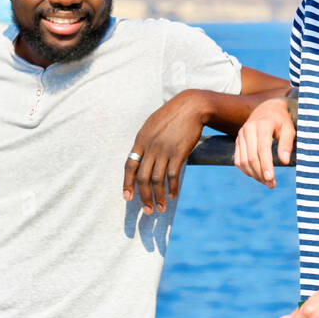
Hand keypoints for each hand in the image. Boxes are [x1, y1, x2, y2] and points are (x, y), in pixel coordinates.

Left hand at [123, 90, 206, 213]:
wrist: (191, 106)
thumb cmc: (172, 115)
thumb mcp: (152, 125)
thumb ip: (146, 141)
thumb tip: (142, 157)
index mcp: (141, 139)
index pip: (130, 165)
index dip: (127, 183)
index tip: (127, 197)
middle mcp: (150, 147)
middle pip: (143, 177)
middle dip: (144, 197)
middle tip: (147, 211)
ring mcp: (165, 150)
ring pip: (157, 180)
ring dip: (158, 197)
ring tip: (161, 209)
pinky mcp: (179, 153)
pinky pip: (173, 175)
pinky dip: (172, 187)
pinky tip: (173, 195)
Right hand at [234, 96, 293, 188]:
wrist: (266, 109)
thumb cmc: (281, 121)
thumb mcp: (289, 129)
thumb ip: (287, 144)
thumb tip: (284, 162)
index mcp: (263, 125)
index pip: (262, 148)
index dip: (266, 165)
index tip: (271, 178)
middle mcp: (249, 130)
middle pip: (251, 157)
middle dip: (260, 173)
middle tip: (271, 185)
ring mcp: (241, 135)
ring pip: (243, 161)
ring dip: (253, 174)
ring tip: (267, 182)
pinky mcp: (237, 141)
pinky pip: (238, 160)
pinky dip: (246, 170)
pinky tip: (257, 176)